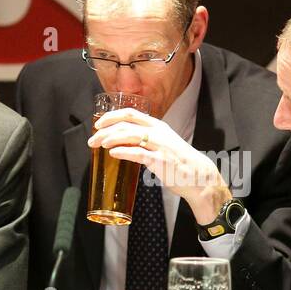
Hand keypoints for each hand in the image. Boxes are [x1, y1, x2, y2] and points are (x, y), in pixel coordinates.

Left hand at [88, 108, 230, 223]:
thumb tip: (120, 143)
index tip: (98, 123)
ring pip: (130, 135)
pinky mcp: (161, 161)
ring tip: (99, 145)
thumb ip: (144, 140)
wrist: (198, 176)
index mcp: (157, 125)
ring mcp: (160, 146)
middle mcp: (158, 132)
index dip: (111, 116)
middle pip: (126, 123)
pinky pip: (139, 154)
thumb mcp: (162, 143)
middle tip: (92, 139)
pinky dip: (123, 152)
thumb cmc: (178, 160)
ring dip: (111, 139)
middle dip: (105, 130)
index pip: (130, 113)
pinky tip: (113, 153)